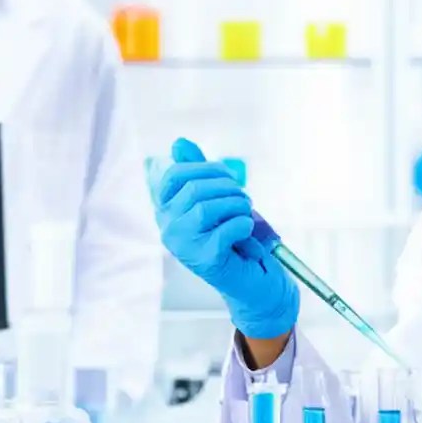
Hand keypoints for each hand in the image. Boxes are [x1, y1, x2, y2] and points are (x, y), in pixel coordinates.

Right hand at [149, 138, 298, 339]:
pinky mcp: (205, 260)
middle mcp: (168, 229)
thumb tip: (178, 142)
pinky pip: (226, 229)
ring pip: (207, 207)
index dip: (205, 168)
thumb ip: (197, 171)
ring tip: (246, 215)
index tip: (227, 177)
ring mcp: (183, 247)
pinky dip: (243, 224)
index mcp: (166, 211)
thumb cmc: (235, 237)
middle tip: (244, 201)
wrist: (255, 280)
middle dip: (228, 187)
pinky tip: (246, 232)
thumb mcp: (216, 198)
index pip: (174, 175)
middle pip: (194, 188)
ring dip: (238, 205)